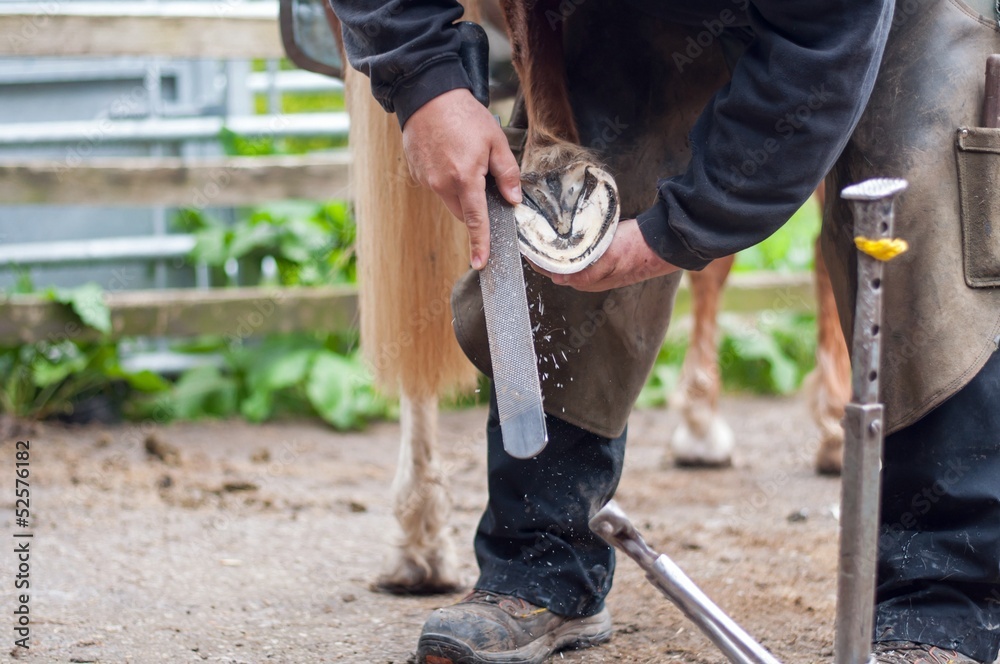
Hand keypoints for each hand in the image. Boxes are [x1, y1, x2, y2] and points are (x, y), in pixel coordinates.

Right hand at [402, 88, 521, 269]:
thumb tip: (513, 198)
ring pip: (450, 201)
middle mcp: (442, 184)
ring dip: (461, 191)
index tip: (481, 262)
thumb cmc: (465, 115)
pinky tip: (450, 155)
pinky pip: (436, 187)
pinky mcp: (417, 173)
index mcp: (465, 179)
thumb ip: (507, 173)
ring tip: (464, 159)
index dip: (480, 243)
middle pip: (464, 213)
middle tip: (484, 180)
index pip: (477, 220)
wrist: (427, 95)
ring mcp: (427, 180)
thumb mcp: (496, 140)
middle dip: (476, 207)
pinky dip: (446, 180)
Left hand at [533, 219, 680, 290]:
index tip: (523, 240)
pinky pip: (575, 253)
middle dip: (539, 251)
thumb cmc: (635, 250)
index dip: (535, 256)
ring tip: (538, 230)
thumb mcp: (610, 257)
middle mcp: (585, 278)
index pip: (549, 270)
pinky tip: (560, 233)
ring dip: (551, 248)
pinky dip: (564, 245)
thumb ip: (587, 270)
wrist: (661, 244)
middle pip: (553, 265)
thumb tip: (559, 278)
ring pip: (563, 259)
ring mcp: (592, 269)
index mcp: (585, 280)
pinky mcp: (599, 258)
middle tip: (527, 231)